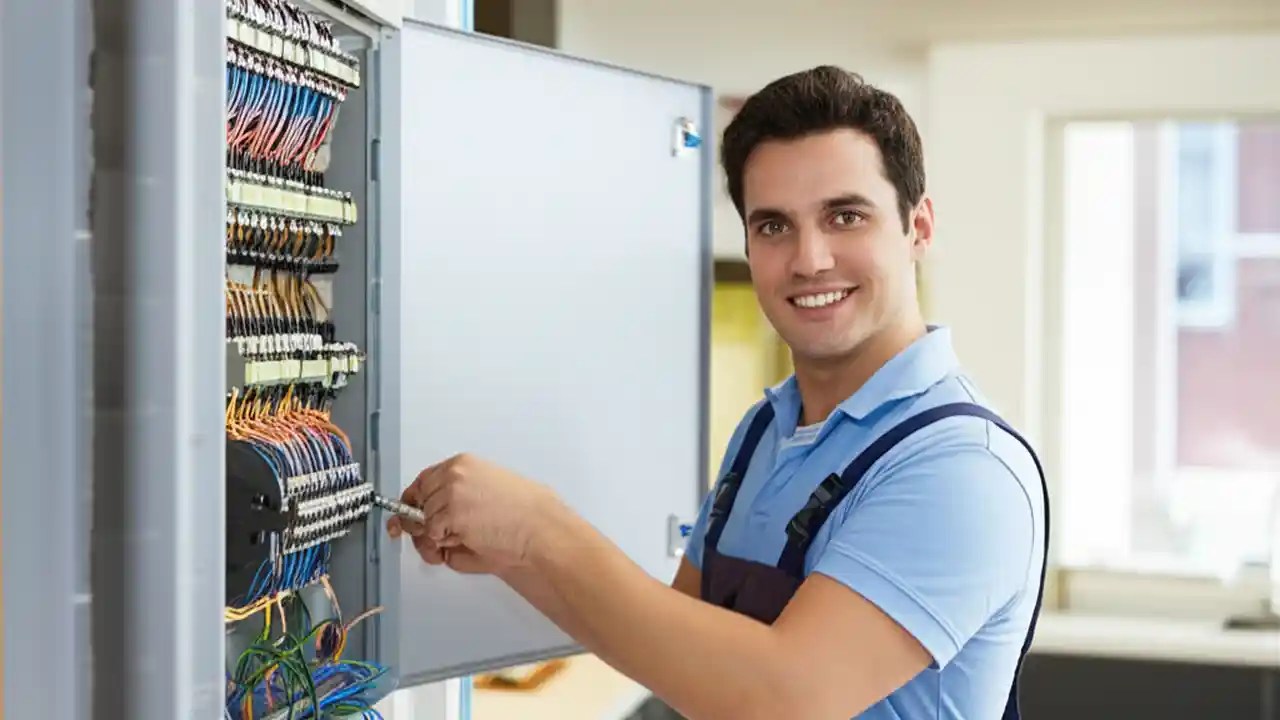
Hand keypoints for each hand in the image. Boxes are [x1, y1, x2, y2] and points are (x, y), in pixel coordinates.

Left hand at [386, 453, 564, 574]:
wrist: (539, 530)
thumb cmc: (523, 516)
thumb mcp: (486, 491)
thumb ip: (454, 496)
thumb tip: (423, 516)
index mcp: (462, 464)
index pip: (422, 481)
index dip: (414, 502)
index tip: (406, 516)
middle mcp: (452, 474)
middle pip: (417, 502)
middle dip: (422, 525)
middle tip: (443, 538)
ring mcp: (449, 494)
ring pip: (422, 523)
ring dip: (436, 539)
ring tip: (466, 541)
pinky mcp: (449, 515)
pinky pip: (431, 537)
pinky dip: (442, 547)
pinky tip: (467, 543)